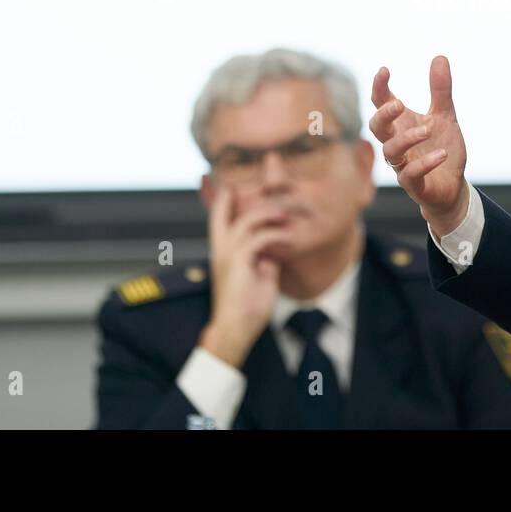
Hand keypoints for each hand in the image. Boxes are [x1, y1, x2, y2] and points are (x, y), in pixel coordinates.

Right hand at [199, 183, 290, 368]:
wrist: (235, 329)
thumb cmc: (246, 306)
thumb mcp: (259, 275)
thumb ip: (265, 258)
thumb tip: (278, 248)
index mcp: (222, 249)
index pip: (219, 214)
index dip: (225, 196)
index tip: (238, 182)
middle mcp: (221, 247)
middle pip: (226, 208)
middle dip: (252, 196)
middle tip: (279, 191)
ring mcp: (228, 253)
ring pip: (248, 220)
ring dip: (271, 213)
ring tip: (288, 213)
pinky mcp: (239, 262)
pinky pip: (260, 238)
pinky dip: (278, 236)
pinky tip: (291, 239)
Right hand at [369, 56, 469, 235]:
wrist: (453, 186)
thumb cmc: (442, 148)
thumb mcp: (445, 116)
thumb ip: (441, 90)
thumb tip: (440, 57)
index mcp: (402, 123)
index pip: (381, 103)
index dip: (379, 87)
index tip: (385, 70)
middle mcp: (397, 142)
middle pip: (376, 127)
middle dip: (384, 115)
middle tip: (400, 104)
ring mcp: (403, 165)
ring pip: (391, 151)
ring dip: (407, 139)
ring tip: (428, 129)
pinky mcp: (414, 184)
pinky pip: (411, 175)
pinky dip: (425, 164)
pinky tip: (441, 154)